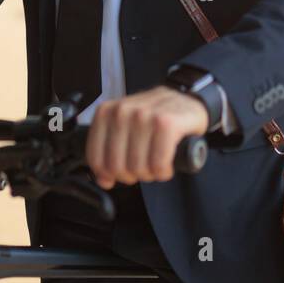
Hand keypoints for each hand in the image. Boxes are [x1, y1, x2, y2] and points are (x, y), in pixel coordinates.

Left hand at [85, 86, 208, 188]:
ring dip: (150, 174)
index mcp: (106, 112)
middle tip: (143, 168)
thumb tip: (104, 180)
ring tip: (157, 164)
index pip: (95, 158)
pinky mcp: (166, 123)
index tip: (119, 174)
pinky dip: (163, 171)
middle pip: (117, 166)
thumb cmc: (156, 118)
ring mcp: (144, 115)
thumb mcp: (127, 129)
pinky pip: (158, 163)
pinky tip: (167, 165)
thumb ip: (109, 152)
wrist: (188, 102)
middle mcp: (122, 111)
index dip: (108, 174)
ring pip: (137, 167)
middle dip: (132, 176)